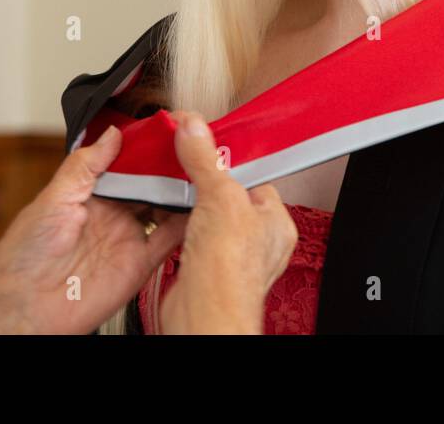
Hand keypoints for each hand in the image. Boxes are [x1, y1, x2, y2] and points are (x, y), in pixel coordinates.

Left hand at [0, 124, 186, 333]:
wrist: (25, 306)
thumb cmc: (24, 255)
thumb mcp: (52, 198)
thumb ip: (84, 166)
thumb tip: (111, 135)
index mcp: (90, 195)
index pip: (126, 165)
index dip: (146, 149)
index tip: (166, 132)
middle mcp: (112, 215)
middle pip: (150, 185)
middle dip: (170, 167)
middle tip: (192, 148)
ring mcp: (127, 238)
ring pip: (165, 209)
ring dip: (181, 192)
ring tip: (200, 171)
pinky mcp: (139, 264)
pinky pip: (169, 241)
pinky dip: (186, 225)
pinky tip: (198, 207)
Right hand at [159, 111, 296, 333]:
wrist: (202, 314)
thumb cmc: (229, 273)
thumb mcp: (221, 198)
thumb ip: (206, 160)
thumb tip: (194, 129)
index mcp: (275, 222)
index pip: (254, 175)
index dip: (228, 157)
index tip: (207, 140)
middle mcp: (256, 240)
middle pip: (228, 193)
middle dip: (205, 179)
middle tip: (188, 160)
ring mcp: (228, 255)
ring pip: (207, 214)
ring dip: (188, 202)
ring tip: (175, 186)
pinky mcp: (202, 265)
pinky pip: (189, 232)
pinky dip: (177, 222)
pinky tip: (167, 215)